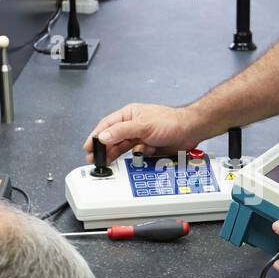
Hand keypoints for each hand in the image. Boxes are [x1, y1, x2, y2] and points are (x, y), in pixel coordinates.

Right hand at [83, 103, 201, 164]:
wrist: (190, 131)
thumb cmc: (170, 121)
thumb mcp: (143, 126)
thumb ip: (122, 131)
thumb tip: (104, 136)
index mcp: (128, 114)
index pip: (107, 125)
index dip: (96, 136)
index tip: (88, 147)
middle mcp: (132, 125)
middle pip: (112, 138)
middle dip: (103, 148)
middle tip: (94, 159)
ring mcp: (139, 136)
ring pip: (122, 147)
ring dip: (115, 155)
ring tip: (106, 163)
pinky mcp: (147, 147)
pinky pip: (135, 154)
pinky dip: (134, 157)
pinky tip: (136, 157)